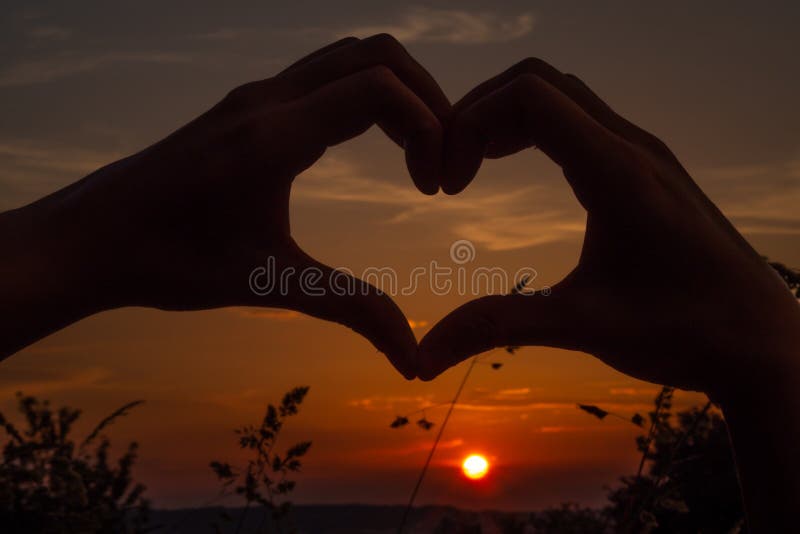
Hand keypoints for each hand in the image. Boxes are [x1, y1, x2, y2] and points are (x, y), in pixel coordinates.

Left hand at [1, 35, 450, 375]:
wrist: (91, 238)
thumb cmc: (170, 261)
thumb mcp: (269, 284)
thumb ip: (351, 309)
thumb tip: (412, 358)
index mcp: (274, 134)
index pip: (380, 87)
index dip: (429, 126)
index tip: (433, 187)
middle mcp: (267, 99)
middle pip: (375, 53)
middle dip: (427, 98)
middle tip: (440, 160)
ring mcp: (254, 96)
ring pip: (349, 56)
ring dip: (397, 92)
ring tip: (415, 152)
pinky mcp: (246, 105)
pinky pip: (322, 74)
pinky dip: (364, 94)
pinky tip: (367, 148)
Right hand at [418, 58, 799, 401]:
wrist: (761, 341)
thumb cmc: (683, 331)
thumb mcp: (583, 327)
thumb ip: (499, 327)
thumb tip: (423, 357)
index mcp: (617, 171)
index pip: (529, 95)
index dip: (470, 122)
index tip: (447, 183)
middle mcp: (633, 147)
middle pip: (540, 82)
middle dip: (480, 113)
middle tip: (449, 169)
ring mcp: (644, 153)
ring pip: (562, 97)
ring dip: (507, 119)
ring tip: (472, 167)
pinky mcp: (648, 169)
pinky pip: (582, 121)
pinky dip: (536, 130)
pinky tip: (518, 168)